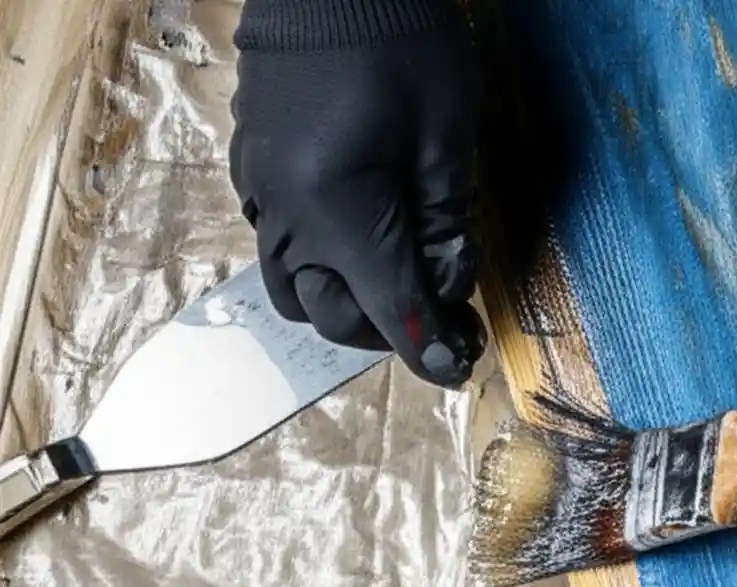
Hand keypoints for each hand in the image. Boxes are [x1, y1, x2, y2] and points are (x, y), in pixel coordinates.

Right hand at [230, 0, 484, 387]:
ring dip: (344, 301)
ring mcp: (259, 189)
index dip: (427, 346)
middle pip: (327, 314)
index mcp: (336, 208)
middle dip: (384, 329)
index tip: (457, 367)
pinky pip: (277, 242)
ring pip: (291, 287)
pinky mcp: (252, 166)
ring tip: (395, 280)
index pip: (386, 307)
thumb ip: (448, 222)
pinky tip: (359, 235)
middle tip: (437, 314)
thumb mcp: (448, 136)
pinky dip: (318, 262)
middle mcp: (285, 212)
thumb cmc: (403, 43)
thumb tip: (447, 285)